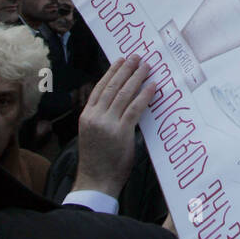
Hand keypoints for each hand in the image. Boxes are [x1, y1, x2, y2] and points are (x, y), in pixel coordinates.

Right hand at [73, 56, 156, 197]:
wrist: (96, 181)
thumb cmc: (97, 160)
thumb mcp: (92, 133)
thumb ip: (102, 117)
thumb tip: (120, 102)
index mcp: (87, 115)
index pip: (100, 88)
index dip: (111, 72)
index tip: (121, 60)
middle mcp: (95, 116)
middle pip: (113, 87)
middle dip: (126, 70)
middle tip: (137, 57)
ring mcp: (107, 124)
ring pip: (124, 94)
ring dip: (137, 78)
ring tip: (146, 67)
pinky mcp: (121, 132)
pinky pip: (135, 109)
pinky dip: (145, 96)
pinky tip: (152, 86)